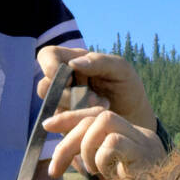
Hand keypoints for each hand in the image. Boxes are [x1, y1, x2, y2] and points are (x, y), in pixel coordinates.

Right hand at [36, 46, 155, 128]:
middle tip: (94, 99)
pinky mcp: (64, 123)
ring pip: (52, 106)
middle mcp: (63, 82)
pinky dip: (79, 121)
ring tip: (101, 108)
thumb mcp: (120, 69)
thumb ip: (99, 61)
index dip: (48, 65)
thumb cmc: (127, 88)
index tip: (63, 76)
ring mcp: (61, 104)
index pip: (47, 56)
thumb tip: (72, 63)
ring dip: (76, 108)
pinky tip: (96, 119)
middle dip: (68, 94)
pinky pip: (61, 123)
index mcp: (72, 61)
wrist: (134, 119)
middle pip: (45, 86)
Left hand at [42, 106, 165, 179]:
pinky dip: (101, 158)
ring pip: (104, 120)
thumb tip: (59, 153)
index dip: (70, 118)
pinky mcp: (145, 154)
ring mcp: (144, 143)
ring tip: (93, 171)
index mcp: (130, 138)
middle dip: (68, 140)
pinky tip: (110, 176)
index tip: (46, 127)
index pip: (97, 115)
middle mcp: (139, 136)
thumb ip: (84, 162)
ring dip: (86, 147)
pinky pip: (113, 142)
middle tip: (54, 170)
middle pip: (95, 117)